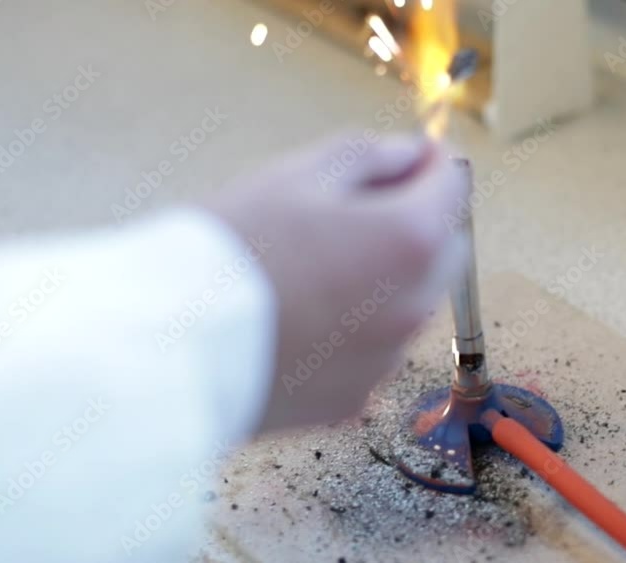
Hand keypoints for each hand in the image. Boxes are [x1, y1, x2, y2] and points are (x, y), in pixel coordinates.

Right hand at [203, 133, 468, 430]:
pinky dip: (360, 328)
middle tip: (361, 210)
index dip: (434, 165)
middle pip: (444, 250)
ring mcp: (388, 357)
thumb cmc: (232, 250)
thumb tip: (412, 155)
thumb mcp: (297, 175)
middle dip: (420, 223)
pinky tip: (307, 316)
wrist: (173, 348)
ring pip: (412, 303)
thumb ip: (369, 156)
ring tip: (320, 267)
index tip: (413, 157)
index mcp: (409, 239)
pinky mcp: (356, 397)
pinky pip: (376, 349)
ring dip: (390, 279)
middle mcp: (414, 305)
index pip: (453, 187)